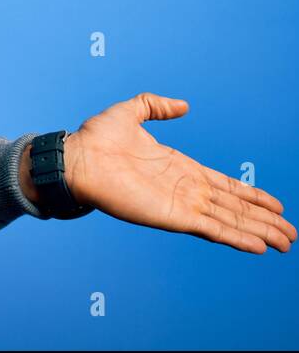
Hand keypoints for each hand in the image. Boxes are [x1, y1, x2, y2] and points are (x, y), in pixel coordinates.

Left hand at [64, 92, 294, 253]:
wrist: (76, 158)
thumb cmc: (96, 139)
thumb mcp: (130, 112)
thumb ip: (156, 106)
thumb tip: (183, 106)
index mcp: (181, 167)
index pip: (225, 185)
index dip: (251, 195)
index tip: (276, 205)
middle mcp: (186, 189)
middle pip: (236, 208)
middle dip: (265, 220)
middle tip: (292, 233)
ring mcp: (181, 204)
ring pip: (231, 221)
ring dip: (260, 231)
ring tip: (286, 242)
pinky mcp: (172, 216)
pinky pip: (212, 229)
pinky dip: (236, 238)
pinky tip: (258, 246)